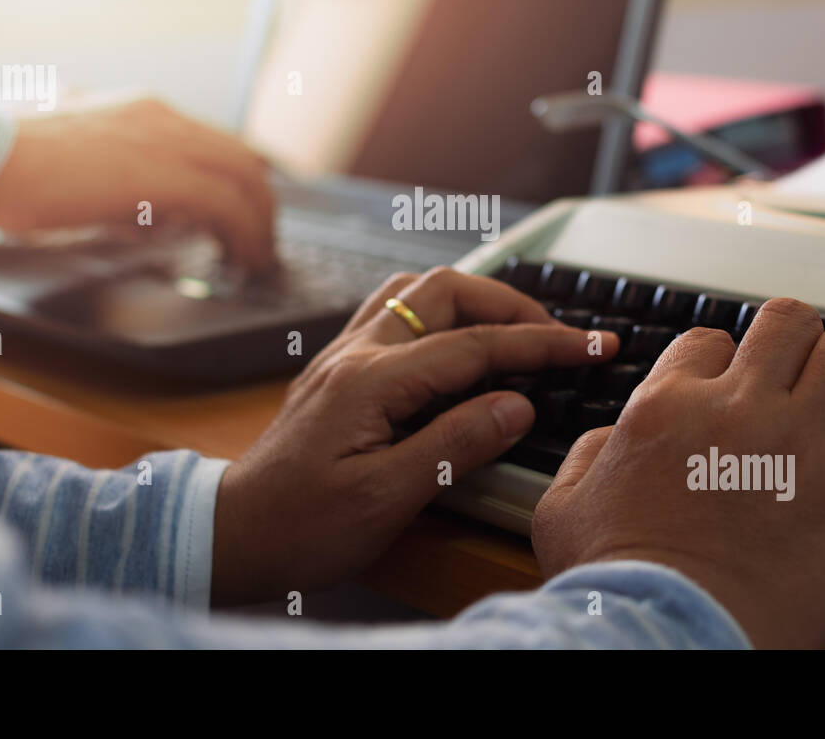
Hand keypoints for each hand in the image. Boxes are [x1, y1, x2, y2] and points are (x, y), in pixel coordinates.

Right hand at [0, 95, 276, 271]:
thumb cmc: (4, 160)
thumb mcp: (71, 158)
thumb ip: (108, 172)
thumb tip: (130, 206)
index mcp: (140, 110)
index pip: (215, 143)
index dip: (240, 182)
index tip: (245, 214)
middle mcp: (160, 116)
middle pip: (242, 158)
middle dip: (261, 206)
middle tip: (261, 244)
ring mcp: (162, 138)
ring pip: (244, 178)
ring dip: (259, 223)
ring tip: (257, 259)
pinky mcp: (159, 170)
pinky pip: (226, 202)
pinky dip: (245, 233)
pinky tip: (242, 258)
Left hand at [210, 267, 619, 604]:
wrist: (232, 534)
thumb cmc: (300, 526)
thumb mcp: (386, 497)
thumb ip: (455, 444)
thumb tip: (517, 406)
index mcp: (370, 381)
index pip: (475, 345)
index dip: (541, 344)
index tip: (591, 346)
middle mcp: (354, 353)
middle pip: (445, 291)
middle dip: (511, 304)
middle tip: (558, 336)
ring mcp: (342, 355)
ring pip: (416, 291)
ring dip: (472, 299)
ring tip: (514, 329)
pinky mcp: (338, 370)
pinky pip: (395, 312)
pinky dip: (439, 314)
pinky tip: (456, 342)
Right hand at [531, 298, 824, 647]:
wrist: (670, 638)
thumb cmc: (618, 584)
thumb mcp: (562, 508)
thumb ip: (587, 456)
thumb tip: (614, 438)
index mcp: (665, 407)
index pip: (708, 340)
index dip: (719, 362)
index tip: (728, 388)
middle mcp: (736, 410)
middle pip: (786, 322)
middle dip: (791, 338)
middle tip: (793, 366)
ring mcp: (801, 445)